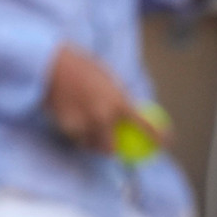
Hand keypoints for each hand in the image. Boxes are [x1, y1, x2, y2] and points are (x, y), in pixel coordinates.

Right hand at [44, 45, 161, 154]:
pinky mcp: (67, 127)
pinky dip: (76, 134)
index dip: (156, 136)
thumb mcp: (107, 78)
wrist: (52, 66)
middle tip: (107, 145)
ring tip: (85, 129)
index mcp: (118, 101)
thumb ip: (117, 94)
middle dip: (109, 150)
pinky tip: (71, 120)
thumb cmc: (81, 66)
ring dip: (91, 143)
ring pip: (90, 146)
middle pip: (110, 149)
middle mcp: (103, 117)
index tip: (164, 143)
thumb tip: (127, 107)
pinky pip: (75, 138)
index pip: (142, 124)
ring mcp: (84, 124)